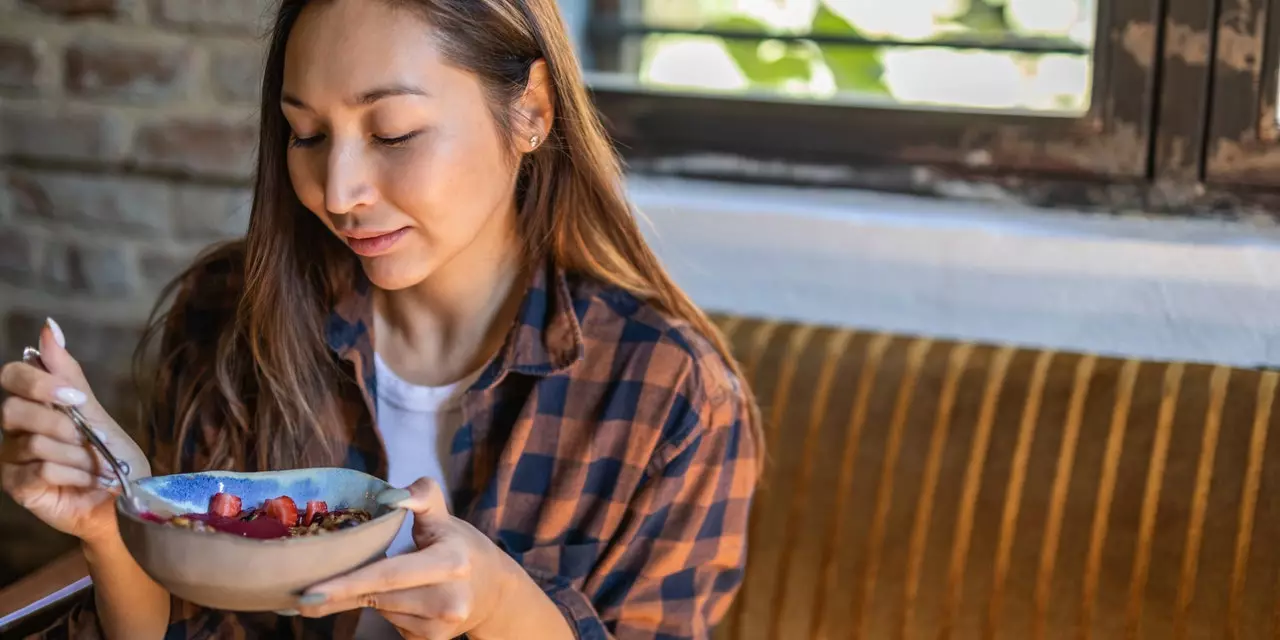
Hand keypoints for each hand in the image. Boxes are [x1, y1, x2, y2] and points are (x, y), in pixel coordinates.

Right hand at [0, 319, 149, 544]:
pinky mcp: (16, 486)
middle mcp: (15, 427)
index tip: (76, 399)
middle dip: (61, 424)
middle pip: (12, 410)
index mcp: (33, 402)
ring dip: (77, 455)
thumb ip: (68, 373)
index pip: (12, 375)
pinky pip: (38, 471)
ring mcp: (11, 457)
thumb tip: (48, 326)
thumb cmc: (112, 455)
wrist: (125, 499)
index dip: (40, 383)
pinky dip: (74, 475)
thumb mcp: (96, 411)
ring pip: (33, 443)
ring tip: (96, 466)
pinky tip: (89, 481)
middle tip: (89, 438)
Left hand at [297, 477, 510, 638]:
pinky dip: (386, 610)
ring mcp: (441, 628)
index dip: (347, 583)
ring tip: (380, 581)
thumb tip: (390, 496)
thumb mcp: (445, 516)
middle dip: (340, 595)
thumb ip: (421, 496)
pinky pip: (392, 625)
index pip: (388, 574)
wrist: (494, 591)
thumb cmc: (460, 546)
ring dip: (367, 597)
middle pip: (377, 597)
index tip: (310, 591)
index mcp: (451, 563)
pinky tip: (401, 598)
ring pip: (380, 611)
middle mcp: (449, 601)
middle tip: (301, 597)